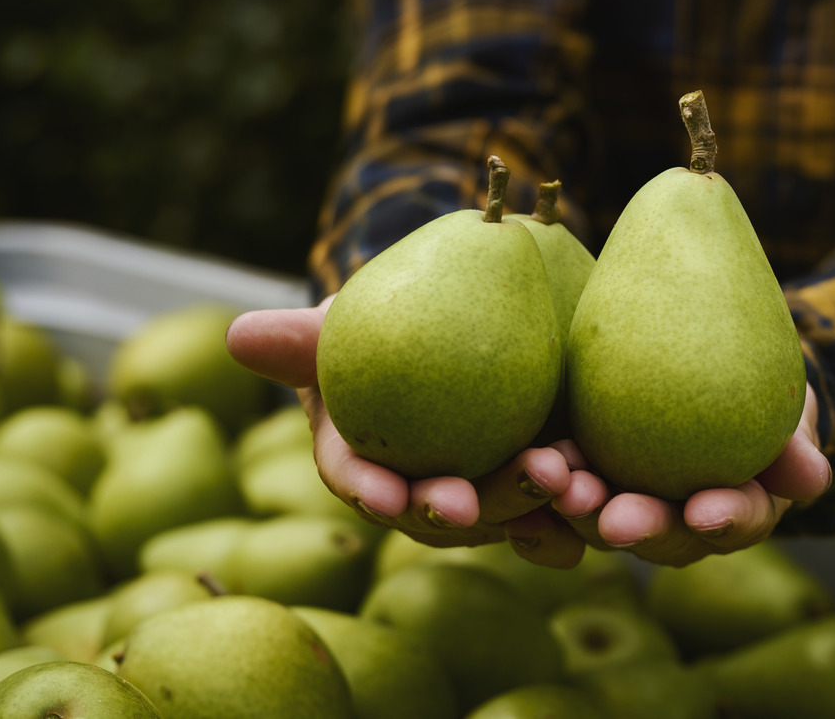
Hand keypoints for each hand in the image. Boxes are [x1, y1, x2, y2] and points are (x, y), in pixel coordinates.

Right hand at [225, 297, 586, 565]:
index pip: (359, 482)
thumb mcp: (345, 324)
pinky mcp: (535, 483)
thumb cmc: (386, 322)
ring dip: (534, 511)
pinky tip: (598, 499)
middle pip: (440, 509)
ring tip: (565, 485)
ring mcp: (481, 492)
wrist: (457, 319)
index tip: (386, 497)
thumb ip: (300, 338)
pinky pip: (556, 506)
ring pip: (506, 515)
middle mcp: (420, 491)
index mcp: (365, 460)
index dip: (371, 491)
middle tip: (489, 493)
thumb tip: (236, 337)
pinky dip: (576, 508)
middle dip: (467, 505)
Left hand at [546, 385, 831, 566]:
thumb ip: (795, 442)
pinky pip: (552, 500)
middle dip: (636, 527)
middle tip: (615, 515)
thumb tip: (811, 477)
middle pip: (658, 535)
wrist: (707, 369)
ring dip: (575, 511)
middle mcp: (678, 523)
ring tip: (557, 484)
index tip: (707, 509)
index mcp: (737, 511)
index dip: (724, 520)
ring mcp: (626, 505)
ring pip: (599, 522)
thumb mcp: (788, 409)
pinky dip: (532, 495)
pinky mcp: (580, 481)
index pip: (737, 521)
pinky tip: (516, 473)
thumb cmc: (758, 392)